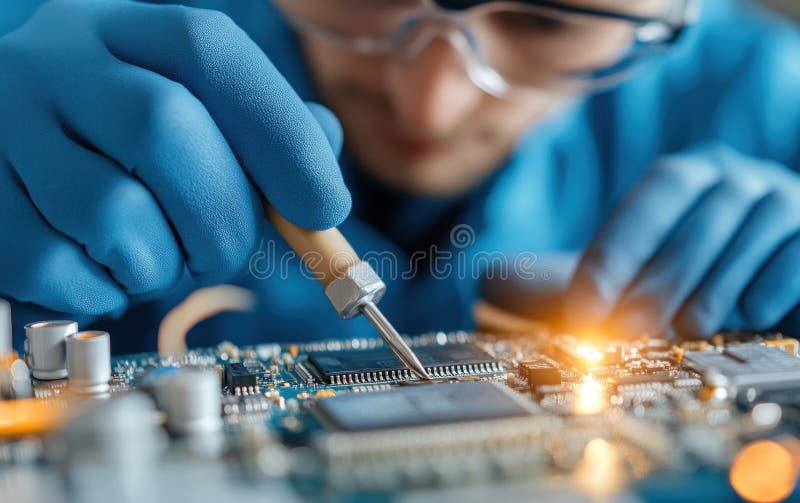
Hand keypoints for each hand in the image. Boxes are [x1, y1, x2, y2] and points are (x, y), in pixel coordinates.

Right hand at [0, 0, 349, 314]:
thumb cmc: (117, 135)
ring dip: (161, 263)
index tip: (324, 208)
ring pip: (112, 212)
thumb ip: (258, 126)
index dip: (281, 135)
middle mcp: (56, 64)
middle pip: (165, 128)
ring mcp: (4, 129)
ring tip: (153, 256)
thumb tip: (321, 169)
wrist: (1, 133)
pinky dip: (104, 292)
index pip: (210, 53)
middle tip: (222, 248)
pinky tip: (103, 270)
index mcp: (125, 31)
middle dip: (221, 215)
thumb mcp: (183, 103)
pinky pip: (57, 269)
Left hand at [564, 144, 799, 337]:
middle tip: (628, 330)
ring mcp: (783, 198)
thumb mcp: (633, 268)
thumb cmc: (677, 275)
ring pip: (754, 234)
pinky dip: (774, 283)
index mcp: (685, 175)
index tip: (585, 306)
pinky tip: (750, 314)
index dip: (617, 252)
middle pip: (700, 223)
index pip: (651, 199)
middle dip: (659, 283)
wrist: (750, 274)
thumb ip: (600, 280)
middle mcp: (736, 177)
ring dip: (716, 289)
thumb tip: (548, 301)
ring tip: (685, 330)